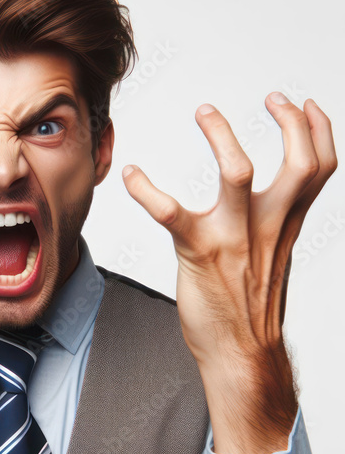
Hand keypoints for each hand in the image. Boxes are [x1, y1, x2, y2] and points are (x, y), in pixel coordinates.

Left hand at [122, 93, 336, 453]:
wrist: (241, 356)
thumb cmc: (248, 310)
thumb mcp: (271, 258)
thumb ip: (271, 225)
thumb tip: (266, 202)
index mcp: (287, 225)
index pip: (321, 168)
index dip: (319, 130)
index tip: (305, 104)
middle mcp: (268, 226)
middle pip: (299, 162)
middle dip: (290, 122)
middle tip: (269, 97)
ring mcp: (234, 238)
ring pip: (239, 172)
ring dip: (222, 135)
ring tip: (205, 111)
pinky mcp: (198, 252)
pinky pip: (170, 211)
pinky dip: (147, 190)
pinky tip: (132, 175)